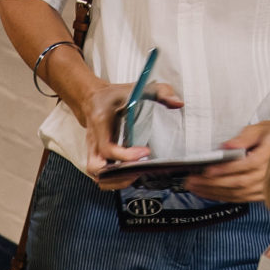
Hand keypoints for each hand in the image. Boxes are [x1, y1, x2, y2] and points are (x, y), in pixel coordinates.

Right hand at [59, 69, 181, 175]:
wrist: (92, 100)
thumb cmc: (114, 96)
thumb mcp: (136, 89)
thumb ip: (159, 92)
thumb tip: (178, 104)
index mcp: (100, 124)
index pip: (108, 148)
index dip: (126, 156)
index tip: (145, 152)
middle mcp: (93, 141)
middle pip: (96, 168)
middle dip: (118, 175)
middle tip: (139, 171)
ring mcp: (92, 151)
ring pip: (96, 176)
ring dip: (116, 180)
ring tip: (136, 175)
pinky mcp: (96, 157)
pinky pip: (100, 176)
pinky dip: (114, 180)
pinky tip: (130, 174)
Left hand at [180, 117, 269, 203]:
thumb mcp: (259, 129)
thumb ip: (243, 138)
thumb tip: (226, 147)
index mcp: (269, 156)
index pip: (245, 166)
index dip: (225, 170)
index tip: (207, 170)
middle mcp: (269, 175)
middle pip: (238, 183)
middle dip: (212, 183)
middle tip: (192, 180)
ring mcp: (266, 188)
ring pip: (238, 194)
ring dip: (214, 192)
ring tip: (194, 187)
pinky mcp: (262, 195)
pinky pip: (241, 199)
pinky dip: (222, 197)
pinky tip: (208, 193)